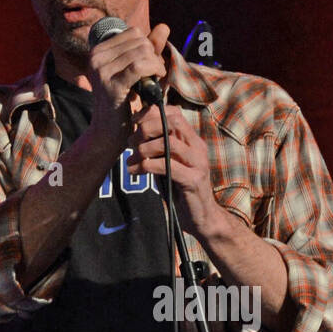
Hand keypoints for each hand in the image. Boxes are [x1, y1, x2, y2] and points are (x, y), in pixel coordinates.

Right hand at [87, 21, 169, 139]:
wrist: (109, 132)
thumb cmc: (124, 101)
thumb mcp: (136, 71)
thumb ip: (150, 48)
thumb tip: (164, 26)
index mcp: (97, 51)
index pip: (133, 32)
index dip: (148, 45)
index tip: (150, 64)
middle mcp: (96, 57)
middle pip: (139, 41)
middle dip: (153, 55)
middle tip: (155, 74)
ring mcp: (102, 71)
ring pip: (141, 52)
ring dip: (156, 64)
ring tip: (155, 78)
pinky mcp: (112, 85)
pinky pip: (139, 67)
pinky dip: (154, 70)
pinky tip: (157, 79)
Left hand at [127, 103, 230, 242]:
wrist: (201, 218)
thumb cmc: (181, 190)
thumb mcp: (168, 164)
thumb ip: (157, 148)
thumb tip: (134, 133)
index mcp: (193, 141)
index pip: (174, 113)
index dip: (152, 113)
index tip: (134, 122)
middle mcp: (198, 148)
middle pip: (172, 122)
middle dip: (147, 128)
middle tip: (131, 142)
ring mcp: (198, 164)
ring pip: (169, 143)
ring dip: (144, 148)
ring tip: (132, 158)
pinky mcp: (193, 181)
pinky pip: (167, 166)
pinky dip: (146, 166)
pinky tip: (134, 171)